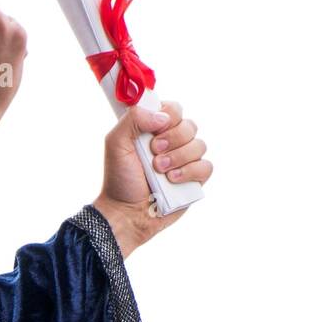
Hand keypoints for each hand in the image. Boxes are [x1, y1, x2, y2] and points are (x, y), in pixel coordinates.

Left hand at [92, 100, 212, 256]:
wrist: (126, 212)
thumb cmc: (119, 179)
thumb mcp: (116, 143)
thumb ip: (133, 119)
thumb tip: (162, 116)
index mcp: (154, 129)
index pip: (174, 108)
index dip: (169, 115)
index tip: (155, 129)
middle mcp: (172, 142)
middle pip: (189, 125)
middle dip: (172, 139)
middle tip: (154, 152)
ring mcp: (185, 161)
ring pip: (199, 145)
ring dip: (178, 157)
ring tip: (159, 170)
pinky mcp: (195, 179)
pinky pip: (206, 166)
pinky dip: (189, 172)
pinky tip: (172, 181)